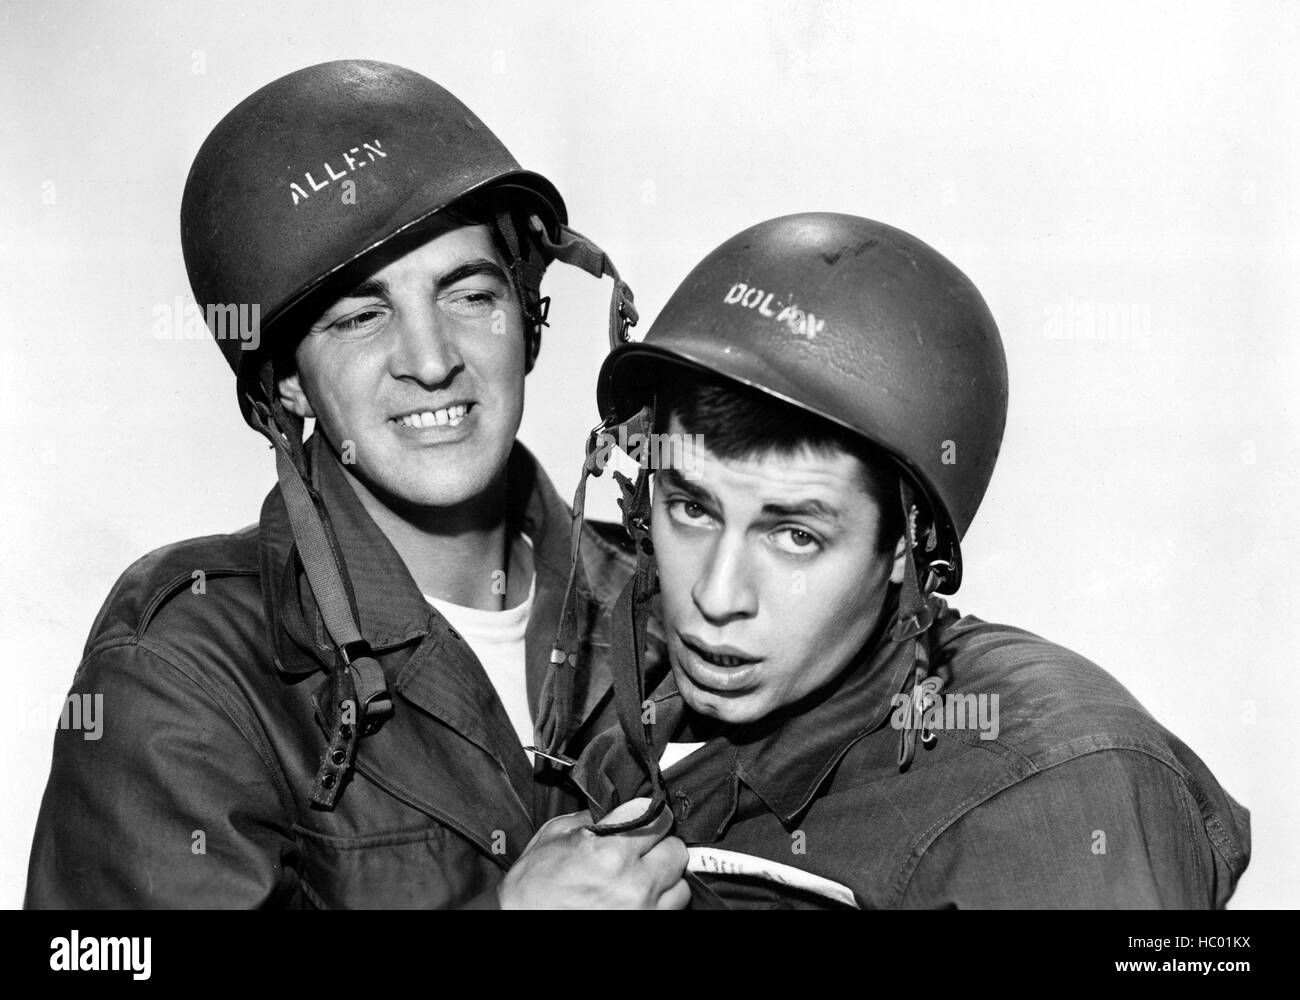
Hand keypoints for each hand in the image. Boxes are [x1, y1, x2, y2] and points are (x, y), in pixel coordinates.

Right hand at [498, 797, 689, 908]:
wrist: (519, 925)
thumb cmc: (532, 891)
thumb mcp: (552, 838)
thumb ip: (589, 819)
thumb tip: (613, 811)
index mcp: (609, 852)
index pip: (655, 813)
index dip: (645, 812)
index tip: (639, 818)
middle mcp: (632, 883)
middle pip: (675, 847)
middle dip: (658, 845)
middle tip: (640, 849)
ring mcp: (643, 910)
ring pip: (680, 882)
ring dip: (664, 878)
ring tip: (640, 878)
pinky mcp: (647, 925)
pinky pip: (673, 909)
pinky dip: (661, 902)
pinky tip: (639, 899)